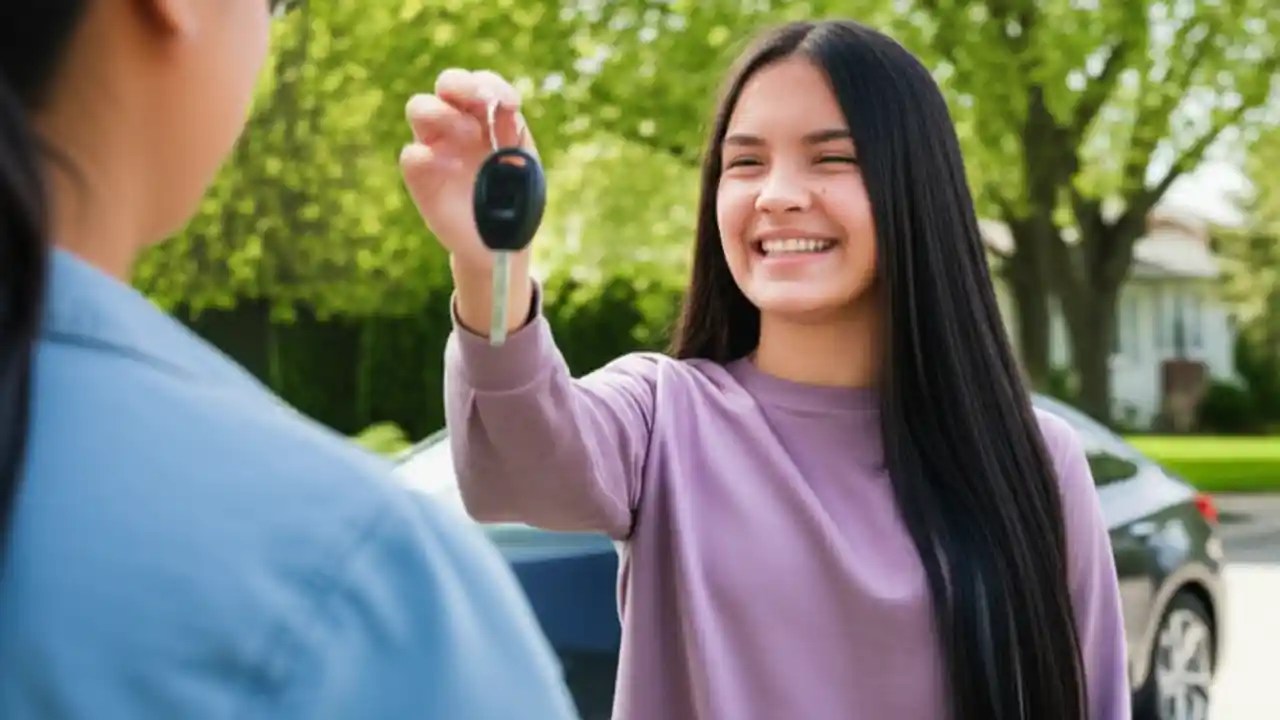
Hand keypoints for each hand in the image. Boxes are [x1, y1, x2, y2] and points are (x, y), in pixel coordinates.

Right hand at [400, 69, 538, 273]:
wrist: (499, 243)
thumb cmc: (514, 200)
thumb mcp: (524, 169)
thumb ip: (513, 138)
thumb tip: (506, 108)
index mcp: (487, 117)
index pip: (482, 84)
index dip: (492, 85)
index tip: (511, 103)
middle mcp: (457, 124)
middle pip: (446, 84)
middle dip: (460, 84)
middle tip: (481, 103)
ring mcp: (435, 147)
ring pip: (420, 107)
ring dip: (443, 114)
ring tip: (468, 136)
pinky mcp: (420, 176)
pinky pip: (411, 155)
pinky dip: (428, 157)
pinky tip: (452, 169)